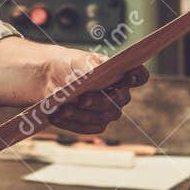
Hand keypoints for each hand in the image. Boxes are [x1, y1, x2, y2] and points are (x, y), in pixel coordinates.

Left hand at [0, 37, 148, 132]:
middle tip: (82, 98)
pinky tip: (57, 116)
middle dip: (100, 101)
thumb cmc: (68, 65)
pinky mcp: (95, 123)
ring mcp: (108, 110)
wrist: (50, 78)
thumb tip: (93, 77)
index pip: (139, 76)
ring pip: (103, 117)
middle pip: (120, 101)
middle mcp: (118, 93)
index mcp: (119, 73)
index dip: (138, 77)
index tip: (129, 77)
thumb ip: (89, 68)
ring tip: (63, 108)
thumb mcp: (77, 61)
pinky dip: (73, 123)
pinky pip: (90, 128)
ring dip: (82, 114)